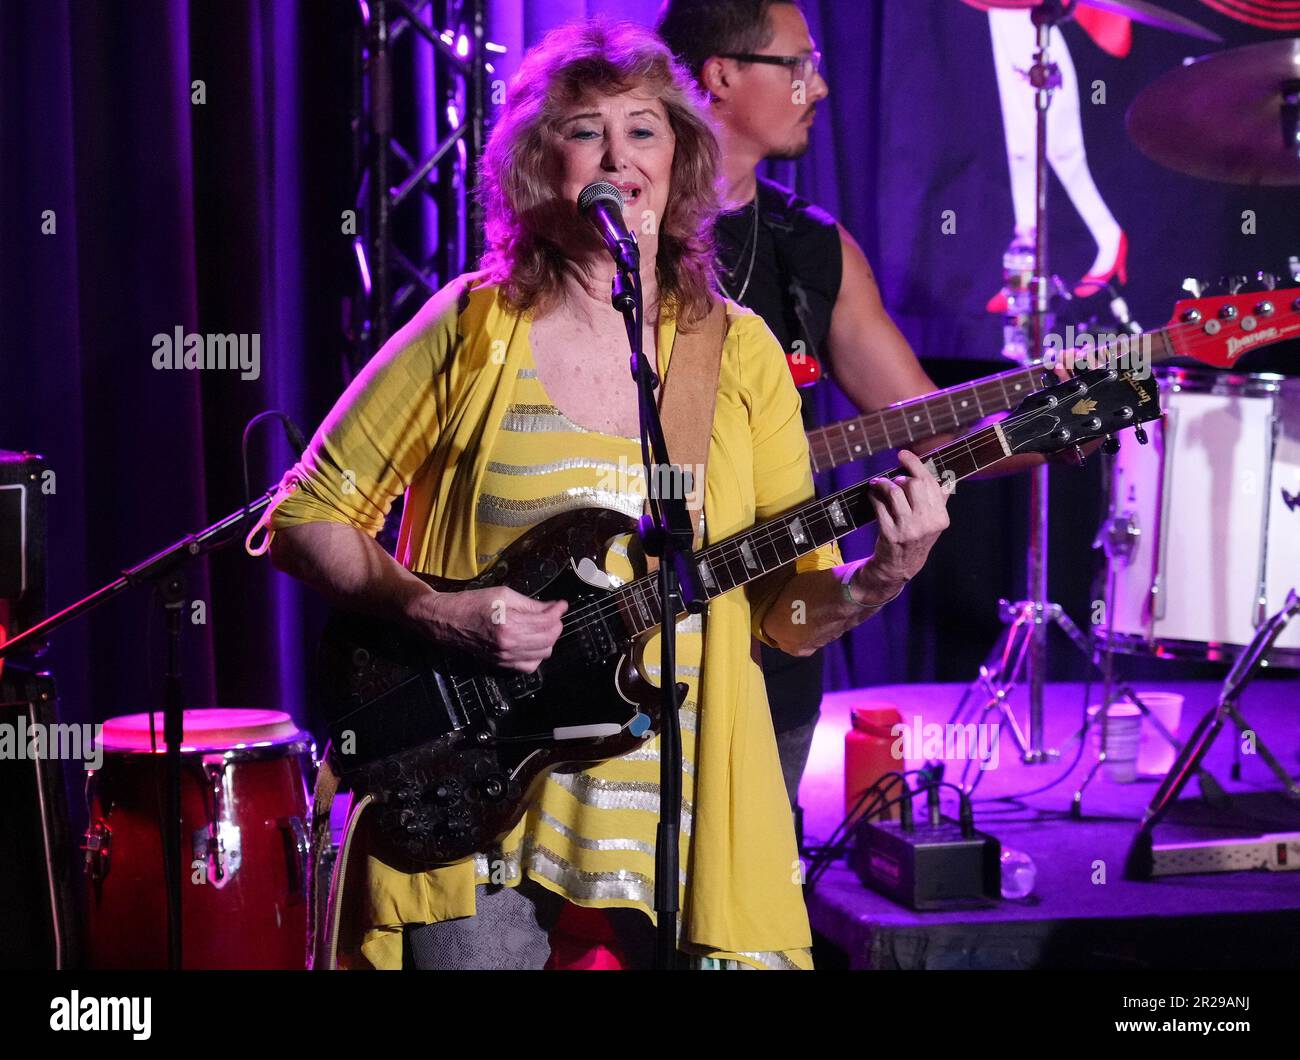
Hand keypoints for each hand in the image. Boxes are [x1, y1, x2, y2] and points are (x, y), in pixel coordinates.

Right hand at [407, 586, 567, 673]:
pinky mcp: (501, 663)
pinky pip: (529, 666)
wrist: (447, 621)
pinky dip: (537, 655)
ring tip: (544, 627)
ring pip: (543, 653)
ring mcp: (506, 657)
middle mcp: (510, 644)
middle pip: (548, 639)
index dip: (558, 611)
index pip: (546, 622)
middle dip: (556, 625)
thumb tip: (553, 608)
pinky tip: (534, 643)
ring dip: (549, 639)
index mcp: (510, 624)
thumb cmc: (472, 604)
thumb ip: (530, 604)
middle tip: (553, 614)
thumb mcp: (503, 595)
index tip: (561, 604)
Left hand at [854, 449, 950, 597]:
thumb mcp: (933, 522)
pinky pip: (880, 506)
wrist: (900, 567)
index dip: (915, 464)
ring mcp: (908, 529)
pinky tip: (873, 495)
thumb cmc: (916, 538)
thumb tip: (945, 477)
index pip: (930, 483)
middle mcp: (927, 523)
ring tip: (878, 484)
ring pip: (895, 492)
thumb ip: (939, 500)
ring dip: (883, 484)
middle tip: (893, 480)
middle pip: (913, 484)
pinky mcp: (890, 534)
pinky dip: (874, 496)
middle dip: (899, 477)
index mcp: (941, 517)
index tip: (903, 454)